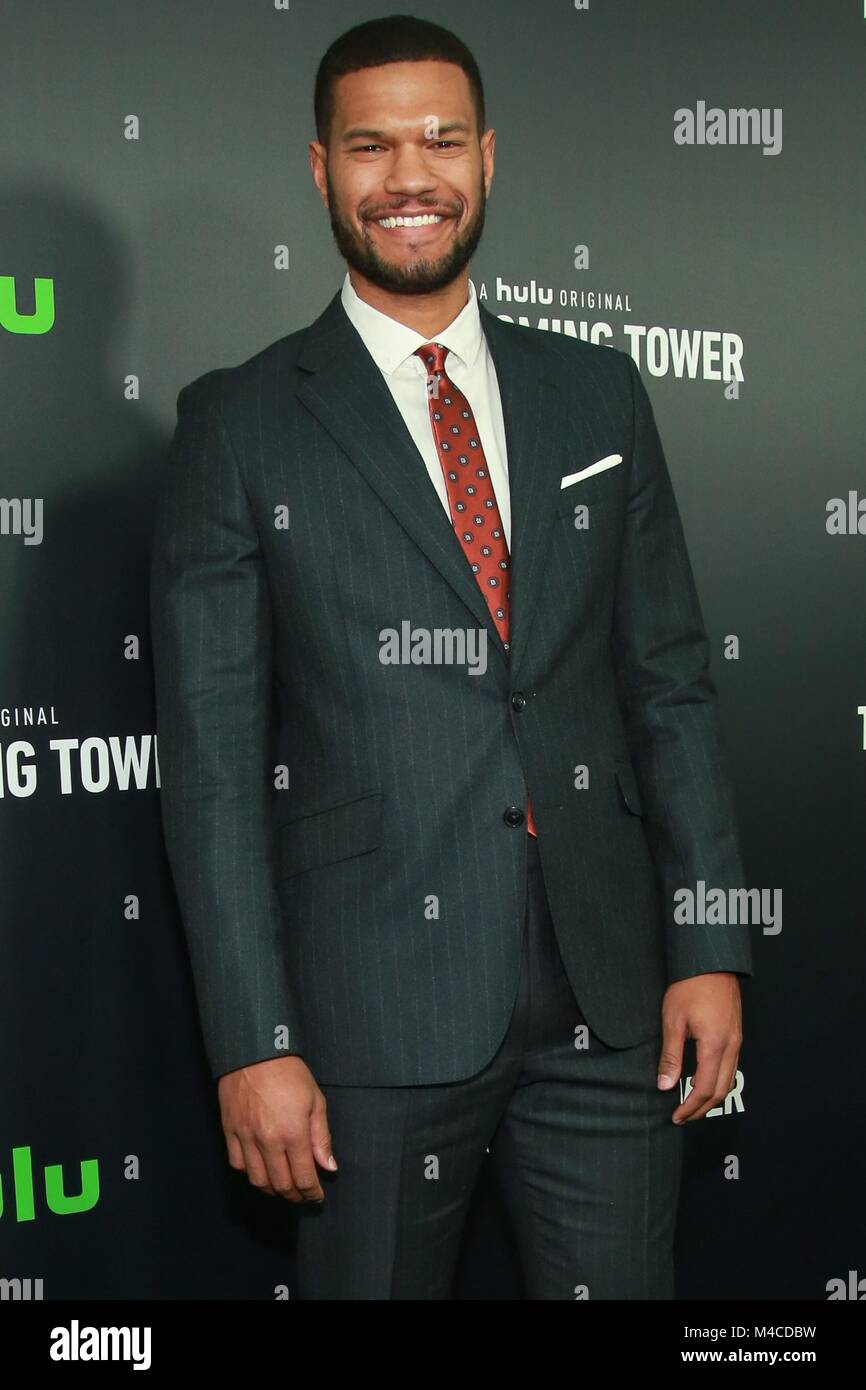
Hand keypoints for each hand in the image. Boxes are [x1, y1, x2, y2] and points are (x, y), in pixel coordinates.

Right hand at [217, 1055, 336, 1200]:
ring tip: (283, 1188)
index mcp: (293, 1133)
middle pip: (281, 1185)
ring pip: (258, 1180)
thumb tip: (328, 1167)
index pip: (304, 1178)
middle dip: (295, 1196)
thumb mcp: (315, 1101)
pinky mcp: (230, 1131)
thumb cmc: (290, 1073)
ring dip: (272, 1190)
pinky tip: (261, 1170)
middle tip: (303, 1196)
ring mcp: (246, 1137)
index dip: (312, 1193)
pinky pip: (238, 1164)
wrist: (255, 1052)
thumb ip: (321, 1137)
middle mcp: (268, 1141)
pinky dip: (250, 1174)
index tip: (317, 1196)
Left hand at [656, 973, 742, 1123]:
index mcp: (715, 1046)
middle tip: (683, 1116)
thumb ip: (671, 1056)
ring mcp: (737, 1040)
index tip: (676, 1117)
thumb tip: (665, 1085)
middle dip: (702, 1108)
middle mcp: (731, 1047)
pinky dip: (717, 1081)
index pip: (704, 1089)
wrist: (711, 962)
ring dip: (711, 1097)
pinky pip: (730, 1067)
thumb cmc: (689, 987)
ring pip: (729, 1081)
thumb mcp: (672, 1021)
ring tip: (691, 1103)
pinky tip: (701, 1080)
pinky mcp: (736, 1034)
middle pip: (721, 1090)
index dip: (690, 1107)